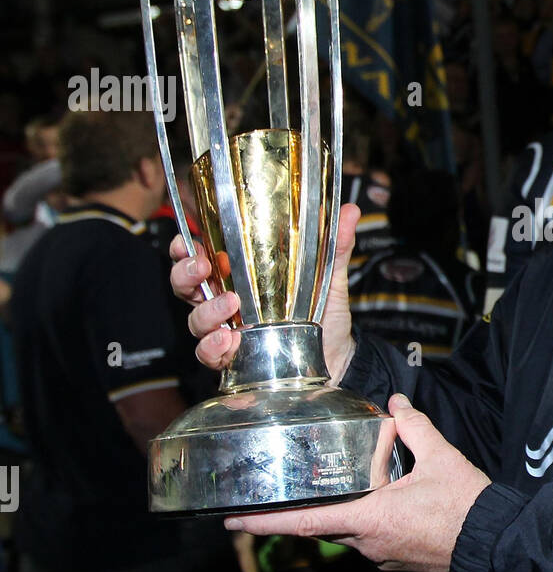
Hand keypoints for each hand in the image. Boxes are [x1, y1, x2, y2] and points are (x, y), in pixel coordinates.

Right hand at [169, 203, 360, 384]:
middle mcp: (226, 303)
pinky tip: (228, 340)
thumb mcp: (329, 276)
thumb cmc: (324, 315)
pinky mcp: (234, 360)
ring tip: (230, 303)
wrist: (338, 357)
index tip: (185, 240)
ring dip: (207, 311)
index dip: (184, 248)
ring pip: (195, 321)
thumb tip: (350, 211)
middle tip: (201, 267)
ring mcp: (227, 331)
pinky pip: (210, 355)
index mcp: (239, 276)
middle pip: (186, 286)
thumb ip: (335, 244)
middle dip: (185, 274)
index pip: (200, 257)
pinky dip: (213, 347)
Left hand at [223, 395, 491, 571]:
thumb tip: (396, 404)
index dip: (264, 521)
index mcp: (370, 519)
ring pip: (343, 531)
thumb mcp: (441, 458)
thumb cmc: (466, 507)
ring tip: (322, 489)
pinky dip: (358, 519)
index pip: (304, 522)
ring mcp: (380, 555)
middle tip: (268, 495)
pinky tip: (369, 500)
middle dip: (294, 511)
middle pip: (320, 526)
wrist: (494, 546)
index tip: (231, 519)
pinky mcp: (394, 558)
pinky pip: (365, 537)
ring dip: (332, 512)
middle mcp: (367, 543)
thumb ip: (414, 427)